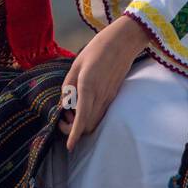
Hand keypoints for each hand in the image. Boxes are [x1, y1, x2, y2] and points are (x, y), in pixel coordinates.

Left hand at [58, 16, 151, 151]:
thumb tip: (64, 104)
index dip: (74, 135)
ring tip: (71, 111)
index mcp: (88, 87)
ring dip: (82, 124)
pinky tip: (82, 105)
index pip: (81, 120)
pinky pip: (101, 113)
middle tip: (63, 118)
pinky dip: (89, 116)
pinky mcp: (113, 95)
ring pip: (95, 122)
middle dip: (74, 130)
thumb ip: (68, 86)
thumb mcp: (76, 64)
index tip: (68, 146)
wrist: (123, 41)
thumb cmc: (97, 49)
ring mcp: (109, 97)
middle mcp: (100, 96)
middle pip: (88, 127)